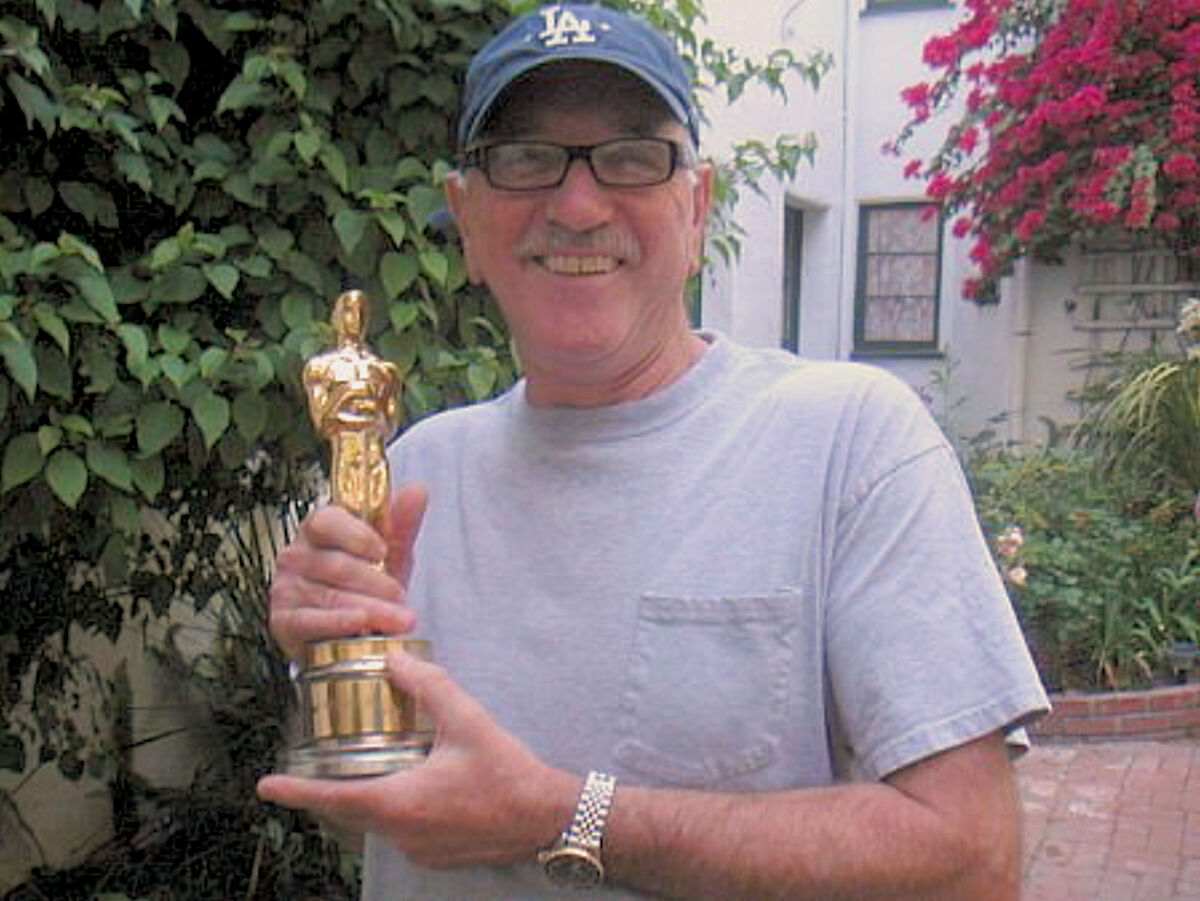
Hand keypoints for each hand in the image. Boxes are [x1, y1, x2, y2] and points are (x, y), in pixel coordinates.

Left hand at [257, 650, 577, 867]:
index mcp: (399, 803)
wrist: (547, 819)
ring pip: (374, 823)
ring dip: (362, 799)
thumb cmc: (507, 772)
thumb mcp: (467, 720)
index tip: (266, 787)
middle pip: (348, 813)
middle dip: (326, 793)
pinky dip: (389, 809)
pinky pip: (398, 831)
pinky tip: (407, 785)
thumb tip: (396, 659)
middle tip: (310, 771)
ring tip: (359, 769)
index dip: (296, 792)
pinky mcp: (435, 854)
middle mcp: (401, 833)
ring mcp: (418, 849)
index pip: (332, 799)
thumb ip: (428, 686)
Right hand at [269, 483, 427, 660]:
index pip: (328, 521)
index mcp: (319, 528)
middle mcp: (296, 554)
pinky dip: (338, 623)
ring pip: (329, 596)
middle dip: (375, 582)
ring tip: (399, 619)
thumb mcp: (390, 553)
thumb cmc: (369, 583)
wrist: (350, 629)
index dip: (356, 535)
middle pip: (336, 565)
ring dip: (370, 609)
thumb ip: (402, 524)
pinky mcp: (283, 621)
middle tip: (401, 596)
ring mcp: (286, 588)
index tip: (383, 551)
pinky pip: (310, 621)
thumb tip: (418, 490)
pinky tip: (361, 625)